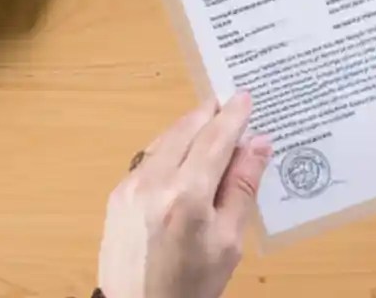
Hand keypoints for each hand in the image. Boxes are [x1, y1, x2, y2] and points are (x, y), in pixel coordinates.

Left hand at [98, 93, 272, 297]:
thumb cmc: (191, 284)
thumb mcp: (228, 242)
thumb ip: (242, 188)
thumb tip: (258, 143)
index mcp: (187, 197)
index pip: (215, 140)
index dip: (233, 116)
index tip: (245, 96)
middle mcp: (154, 183)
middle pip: (186, 130)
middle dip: (210, 113)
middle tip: (229, 102)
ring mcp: (129, 187)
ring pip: (164, 139)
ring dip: (189, 126)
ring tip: (210, 120)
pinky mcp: (117, 195)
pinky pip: (148, 156)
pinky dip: (170, 145)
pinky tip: (183, 149)